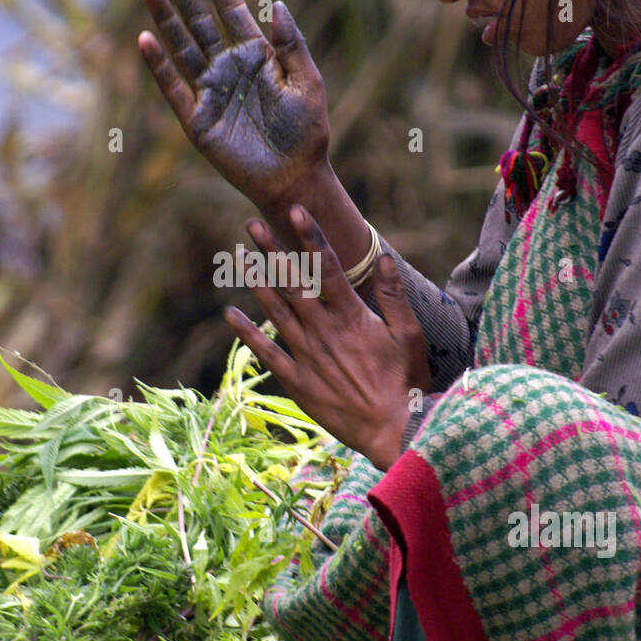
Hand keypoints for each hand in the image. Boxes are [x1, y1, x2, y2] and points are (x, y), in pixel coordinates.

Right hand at [138, 0, 330, 210]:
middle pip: (199, 22)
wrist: (294, 177)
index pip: (231, 11)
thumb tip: (276, 4)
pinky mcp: (197, 119)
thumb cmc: (307, 133)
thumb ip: (291, 44)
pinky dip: (159, 65)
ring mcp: (211, 92)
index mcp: (257, 56)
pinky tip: (146, 39)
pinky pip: (173, 87)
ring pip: (182, 47)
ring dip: (166, 20)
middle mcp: (229, 68)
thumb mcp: (308, 82)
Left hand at [222, 206, 431, 470]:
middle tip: (252, 224)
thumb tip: (383, 257)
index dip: (310, 237)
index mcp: (352, 317)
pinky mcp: (297, 381)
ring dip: (257, 282)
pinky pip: (267, 353)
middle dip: (272, 251)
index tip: (295, 210)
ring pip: (276, 311)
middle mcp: (324, 331)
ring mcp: (307, 356)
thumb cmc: (407, 381)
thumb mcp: (410, 334)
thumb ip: (394, 295)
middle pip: (293, 283)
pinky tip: (230, 313)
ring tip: (239, 256)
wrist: (393, 430)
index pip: (326, 267)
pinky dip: (247, 333)